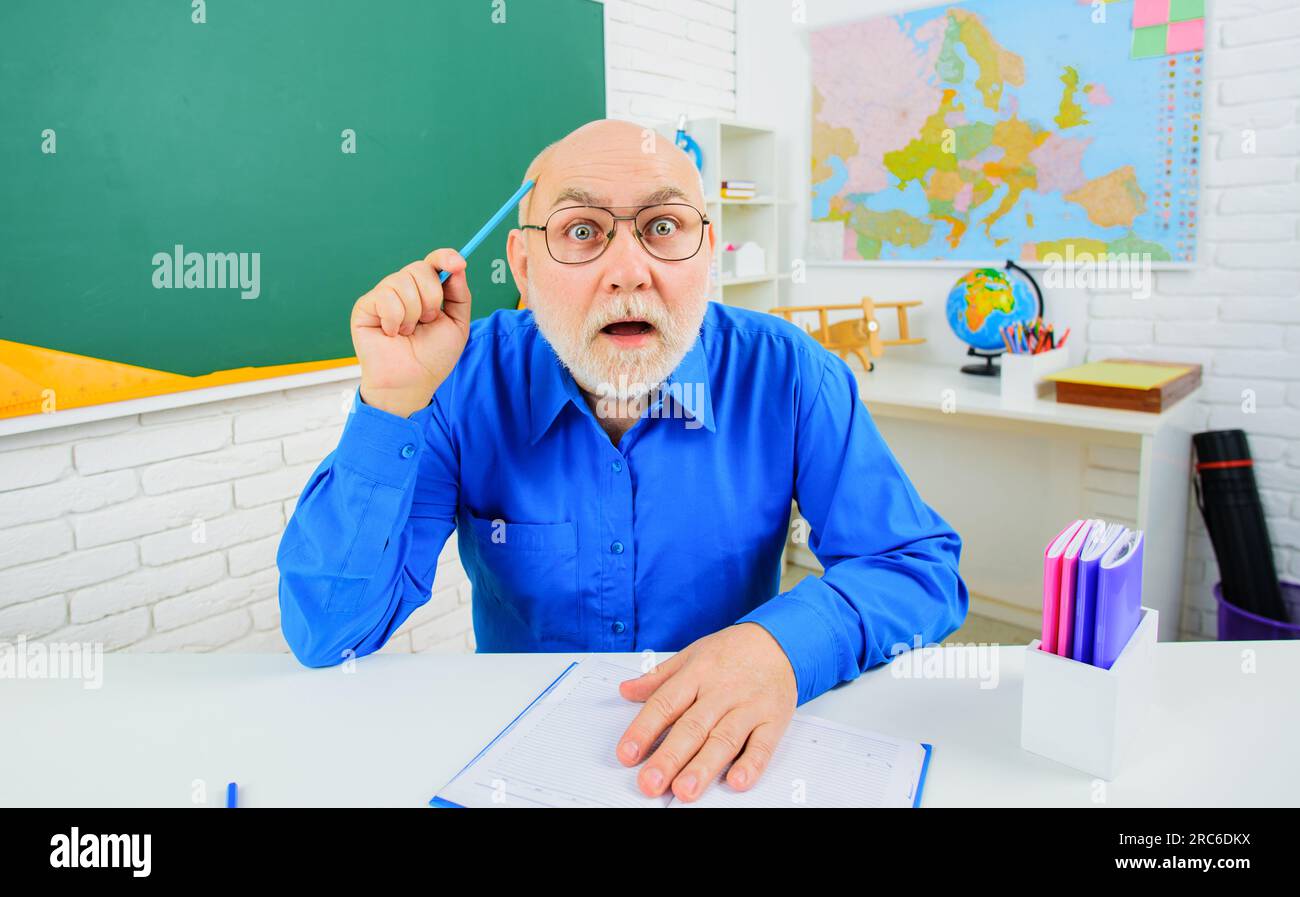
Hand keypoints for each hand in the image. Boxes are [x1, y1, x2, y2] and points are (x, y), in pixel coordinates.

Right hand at [351, 248, 471, 417]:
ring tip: (408, 332)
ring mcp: (384, 295)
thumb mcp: (457, 325)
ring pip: (402, 281)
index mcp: (426, 291)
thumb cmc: (433, 357)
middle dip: (431, 298)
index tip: (458, 264)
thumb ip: (460, 294)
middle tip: (427, 321)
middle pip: (419, 268)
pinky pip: (385, 296)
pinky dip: (394, 319)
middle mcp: (404, 289)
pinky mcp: (366, 306)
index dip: (444, 257)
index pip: (433, 261)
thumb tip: (458, 266)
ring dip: (413, 313)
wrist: (412, 382)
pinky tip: (392, 333)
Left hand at [615, 623, 797, 801]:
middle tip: (651, 782)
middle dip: (669, 758)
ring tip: (685, 789)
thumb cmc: (732, 651)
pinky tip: (737, 780)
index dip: (643, 730)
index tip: (627, 754)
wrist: (779, 640)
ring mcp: (748, 706)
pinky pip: (763, 745)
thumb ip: (658, 677)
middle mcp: (721, 691)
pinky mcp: (774, 720)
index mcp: (696, 674)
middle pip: (692, 727)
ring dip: (704, 767)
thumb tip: (626, 690)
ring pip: (724, 739)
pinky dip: (751, 765)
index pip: (665, 704)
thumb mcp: (691, 654)